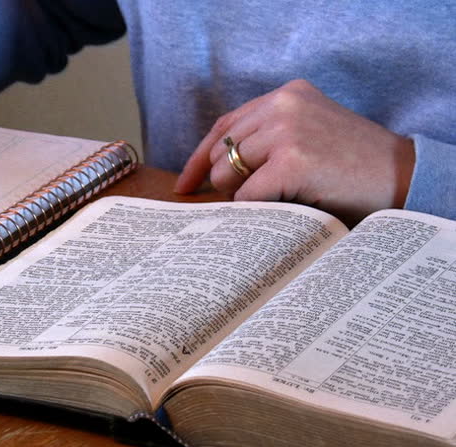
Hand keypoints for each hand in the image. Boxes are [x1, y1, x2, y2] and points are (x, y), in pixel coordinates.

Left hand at [174, 79, 415, 224]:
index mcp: (286, 94)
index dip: (200, 157)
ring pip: (227, 173)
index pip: (225, 125)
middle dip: (225, 183)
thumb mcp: (309, 132)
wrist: (403, 178)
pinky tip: (280, 210)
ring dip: (241, 197)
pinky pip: (246, 195)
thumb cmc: (353, 165)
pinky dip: (256, 210)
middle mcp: (283, 105)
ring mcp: (287, 131)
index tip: (184, 184)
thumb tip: (215, 170)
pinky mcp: (292, 161)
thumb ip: (267, 138)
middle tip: (248, 202)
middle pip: (222, 152)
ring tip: (275, 202)